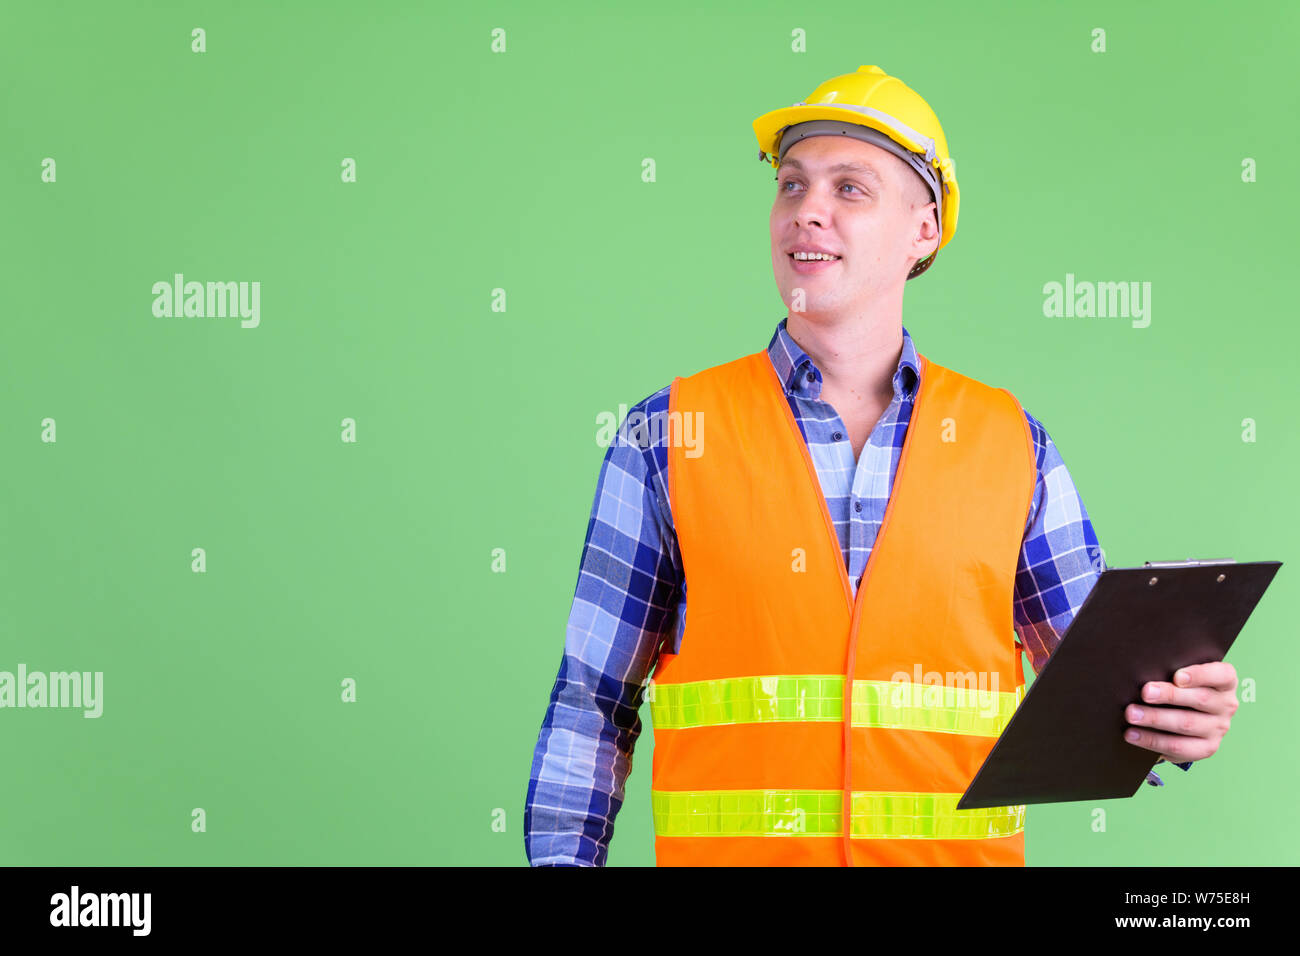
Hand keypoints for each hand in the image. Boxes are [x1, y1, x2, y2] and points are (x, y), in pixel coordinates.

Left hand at [1123, 661, 1238, 762]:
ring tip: (1132, 714)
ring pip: (1186, 724)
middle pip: (1200, 699)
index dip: (1200, 675)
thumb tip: (1142, 670)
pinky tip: (1133, 734)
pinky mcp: (1206, 748)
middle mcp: (1226, 705)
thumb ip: (1170, 670)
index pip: (1221, 675)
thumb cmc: (1178, 687)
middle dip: (1169, 695)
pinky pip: (1178, 747)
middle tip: (1145, 692)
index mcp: (1225, 682)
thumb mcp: (1180, 676)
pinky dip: (1152, 740)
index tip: (1177, 677)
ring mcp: (1218, 728)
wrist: (1183, 719)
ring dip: (1156, 718)